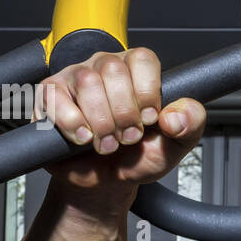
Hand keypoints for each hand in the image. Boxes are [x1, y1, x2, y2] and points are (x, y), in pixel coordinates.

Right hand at [39, 47, 205, 199]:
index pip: (142, 58)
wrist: (107, 182)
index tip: (150, 119)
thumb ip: (190, 124)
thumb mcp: (175, 144)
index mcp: (137, 71)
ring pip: (87, 82)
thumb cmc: (138, 157)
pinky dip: (72, 122)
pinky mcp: (50, 96)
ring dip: (102, 122)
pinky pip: (55, 96)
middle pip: (113, 70)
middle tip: (128, 137)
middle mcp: (105, 67)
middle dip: (125, 113)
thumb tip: (175, 116)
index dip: (147, 91)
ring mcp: (75, 78)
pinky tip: (83, 138)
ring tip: (108, 144)